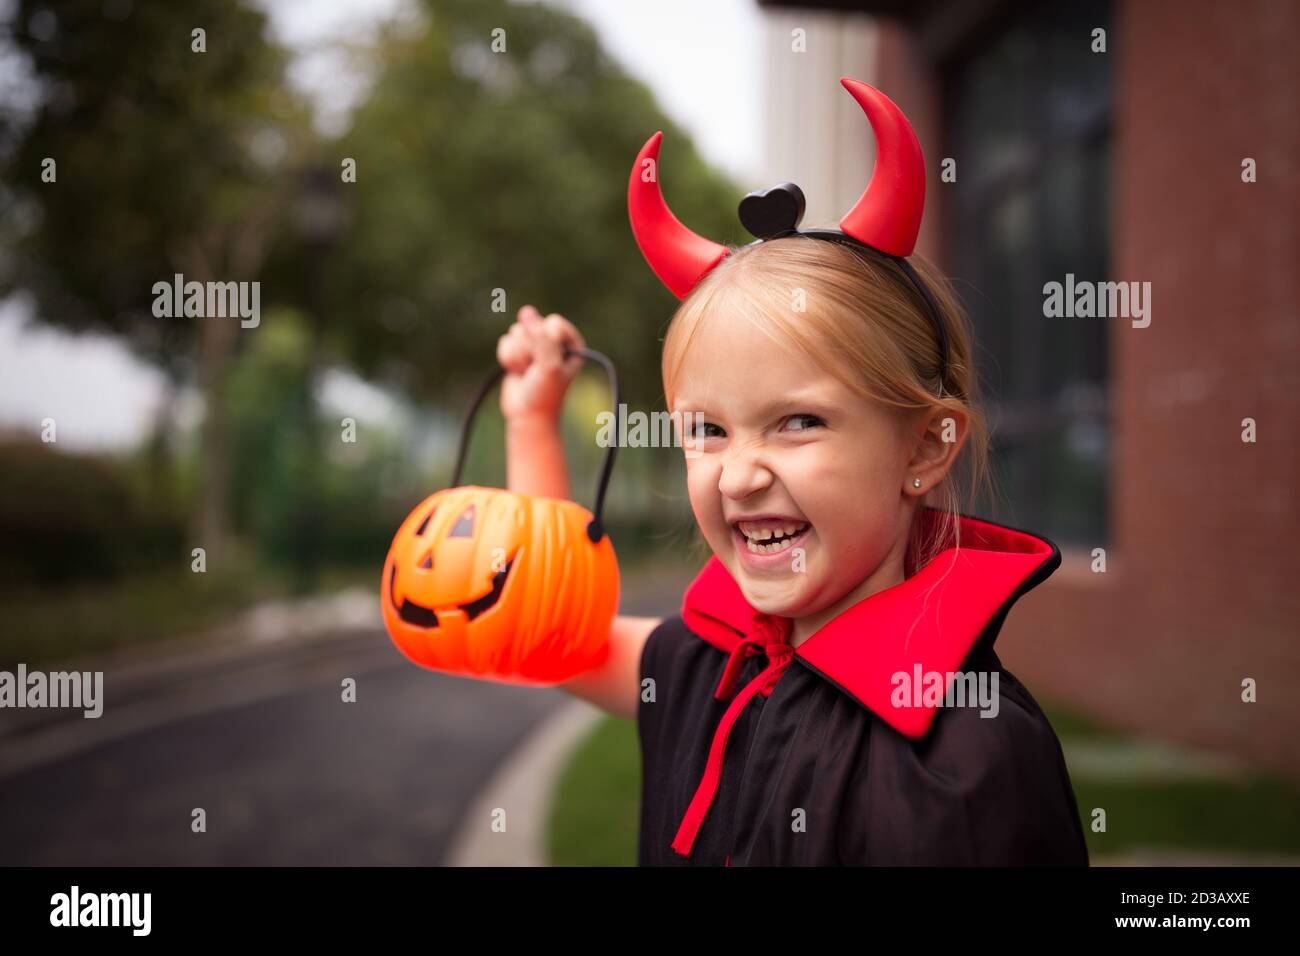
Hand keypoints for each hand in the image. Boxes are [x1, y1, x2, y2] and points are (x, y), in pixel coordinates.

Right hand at [496, 305, 585, 422]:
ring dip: (519, 356)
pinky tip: (517, 372)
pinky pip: (505, 341)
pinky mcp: (517, 351)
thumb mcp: (549, 365)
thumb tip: (526, 311)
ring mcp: (534, 345)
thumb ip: (540, 337)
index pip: (553, 323)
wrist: (528, 415)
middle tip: (536, 370)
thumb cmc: (545, 393)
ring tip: (528, 372)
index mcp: (572, 342)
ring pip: (517, 332)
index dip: (546, 343)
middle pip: (533, 325)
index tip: (550, 362)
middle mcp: (554, 341)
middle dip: (530, 350)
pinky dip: (508, 359)